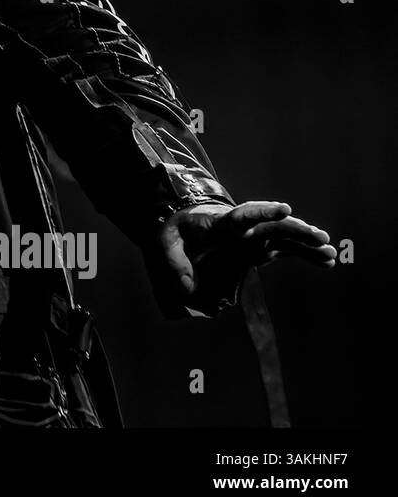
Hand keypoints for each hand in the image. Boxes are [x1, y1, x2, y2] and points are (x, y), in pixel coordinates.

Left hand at [146, 201, 336, 317]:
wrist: (186, 225)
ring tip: (331, 253)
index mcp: (222, 221)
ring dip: (308, 244)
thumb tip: (187, 287)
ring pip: (286, 237)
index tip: (285, 209)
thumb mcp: (166, 240)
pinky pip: (287, 250)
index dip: (264, 211)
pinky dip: (306, 255)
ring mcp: (255, 236)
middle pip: (274, 226)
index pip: (244, 214)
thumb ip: (174, 261)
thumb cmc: (178, 229)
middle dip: (297, 230)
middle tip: (321, 238)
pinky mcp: (260, 247)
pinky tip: (327, 262)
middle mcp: (244, 227)